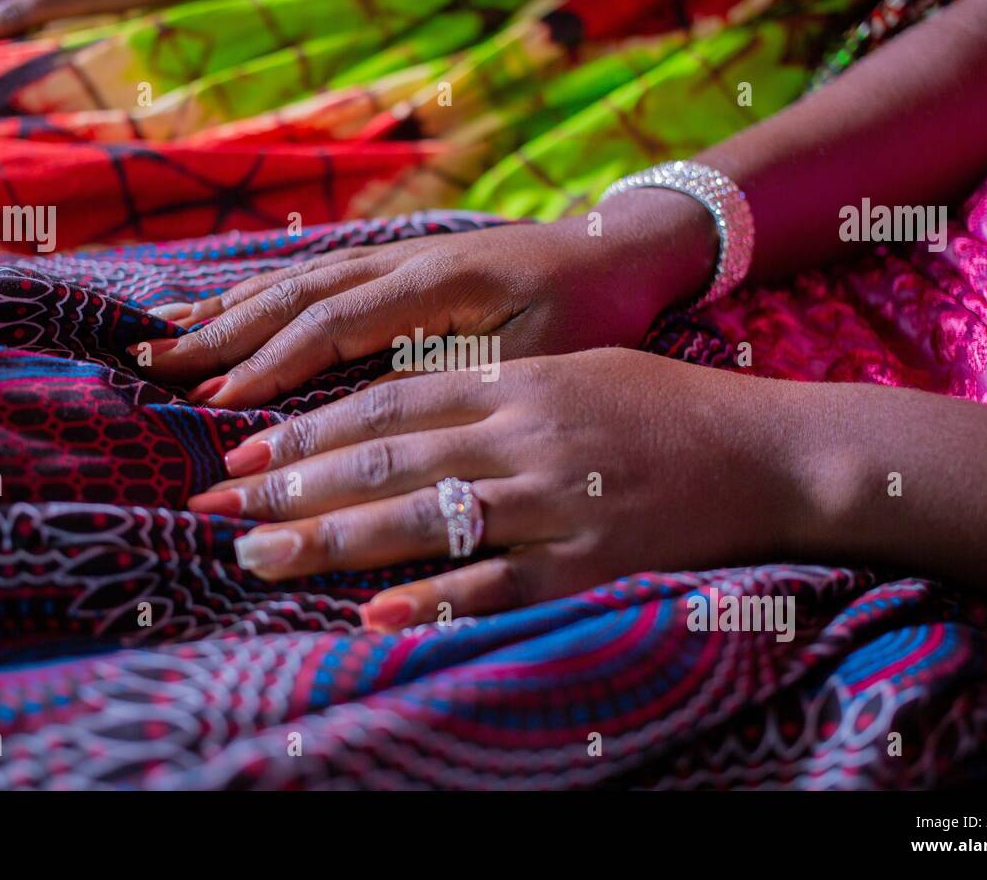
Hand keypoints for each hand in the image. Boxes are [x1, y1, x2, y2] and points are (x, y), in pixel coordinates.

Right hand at [137, 192, 718, 407]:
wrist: (621, 250)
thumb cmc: (588, 313)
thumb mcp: (535, 356)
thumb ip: (453, 377)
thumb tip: (365, 414)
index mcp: (435, 281)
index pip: (334, 323)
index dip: (273, 366)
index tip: (219, 409)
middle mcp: (400, 258)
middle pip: (295, 294)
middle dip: (222, 333)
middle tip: (151, 367)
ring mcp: (394, 253)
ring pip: (295, 279)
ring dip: (228, 310)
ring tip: (162, 335)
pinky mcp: (396, 261)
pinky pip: (314, 274)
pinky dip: (262, 295)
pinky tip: (225, 309)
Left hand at [187, 348, 804, 629]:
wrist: (770, 450)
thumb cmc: (666, 407)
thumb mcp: (572, 372)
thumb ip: (487, 391)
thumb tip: (397, 422)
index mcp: (515, 382)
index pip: (387, 405)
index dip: (307, 431)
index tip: (242, 456)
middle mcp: (523, 433)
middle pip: (385, 459)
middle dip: (292, 486)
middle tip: (216, 510)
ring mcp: (555, 498)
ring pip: (423, 518)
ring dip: (331, 539)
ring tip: (258, 556)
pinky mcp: (590, 559)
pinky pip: (498, 585)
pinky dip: (434, 600)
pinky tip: (374, 615)